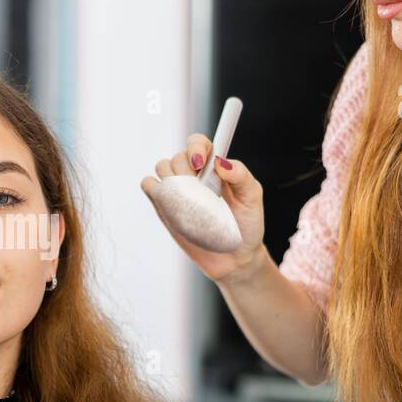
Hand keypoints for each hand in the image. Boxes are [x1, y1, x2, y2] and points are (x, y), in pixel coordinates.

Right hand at [140, 134, 265, 283]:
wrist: (234, 258)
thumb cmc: (247, 225)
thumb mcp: (252, 198)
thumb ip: (241, 175)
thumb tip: (221, 162)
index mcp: (214, 167)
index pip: (198, 143)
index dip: (195, 148)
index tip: (200, 165)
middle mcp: (194, 175)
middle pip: (177, 156)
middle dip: (185, 171)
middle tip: (200, 193)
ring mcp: (177, 190)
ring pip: (161, 168)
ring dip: (171, 180)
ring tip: (189, 201)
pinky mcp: (163, 206)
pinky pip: (149, 186)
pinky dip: (155, 190)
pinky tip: (171, 203)